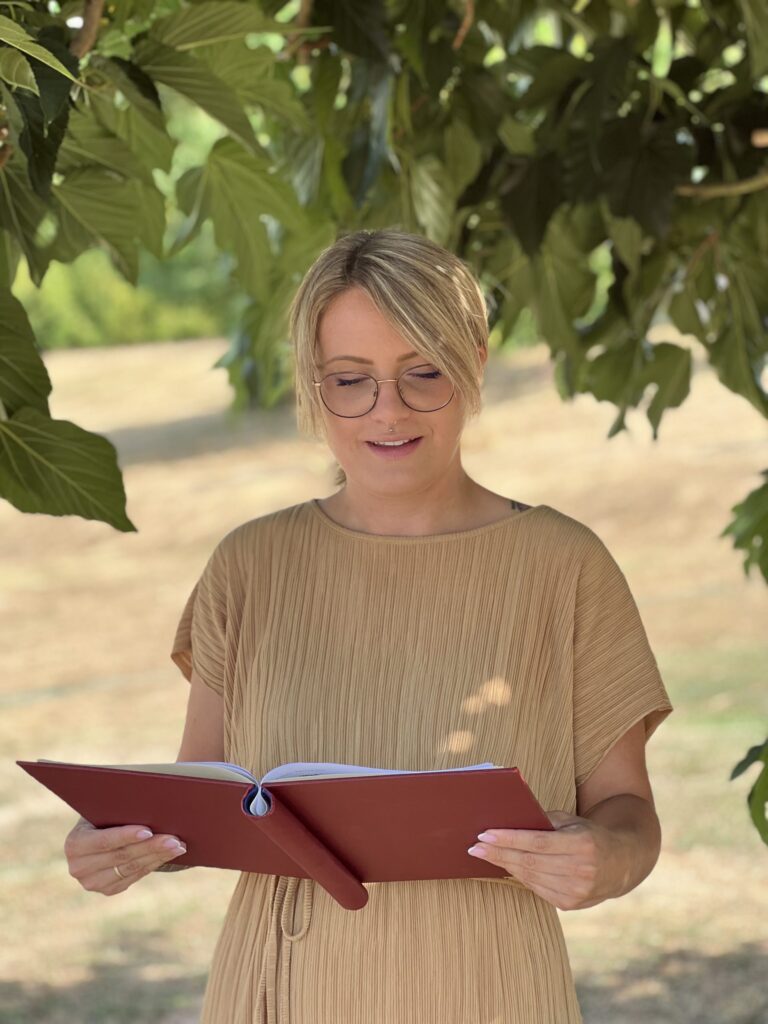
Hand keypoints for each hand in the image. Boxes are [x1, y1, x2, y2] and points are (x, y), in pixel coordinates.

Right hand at [64, 816, 186, 894]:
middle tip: (175, 838)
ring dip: (158, 855)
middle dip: (151, 846)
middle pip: (122, 856)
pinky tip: (170, 853)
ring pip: (132, 867)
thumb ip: (117, 809)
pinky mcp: (108, 889)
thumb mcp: (103, 808)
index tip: (149, 830)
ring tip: (179, 845)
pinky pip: (135, 875)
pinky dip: (154, 862)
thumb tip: (149, 801)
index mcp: (74, 844)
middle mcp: (79, 867)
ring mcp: (93, 882)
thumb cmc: (104, 812)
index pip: (104, 841)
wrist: (96, 832)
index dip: (126, 836)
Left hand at [467, 810, 630, 910]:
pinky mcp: (571, 904)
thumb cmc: (588, 833)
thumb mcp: (571, 821)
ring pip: (530, 877)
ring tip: (484, 855)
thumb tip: (509, 821)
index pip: (537, 843)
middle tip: (475, 846)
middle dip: (499, 854)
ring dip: (504, 866)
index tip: (485, 834)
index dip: (509, 839)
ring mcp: (577, 891)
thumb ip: (544, 821)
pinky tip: (506, 867)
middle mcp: (581, 870)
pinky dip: (519, 877)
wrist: (621, 862)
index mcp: (582, 844)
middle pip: (529, 862)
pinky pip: (537, 889)